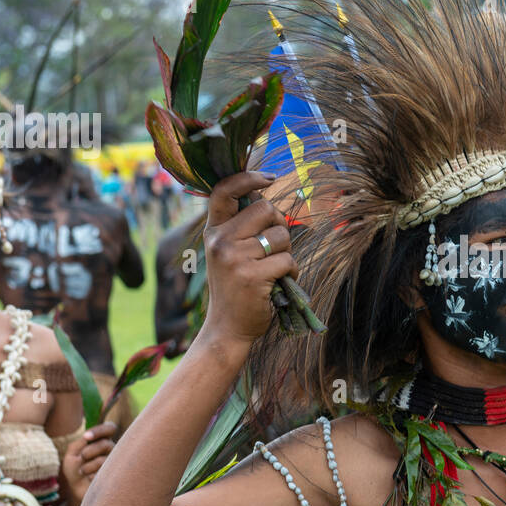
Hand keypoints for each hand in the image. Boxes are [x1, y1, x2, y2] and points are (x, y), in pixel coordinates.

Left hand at [60, 422, 116, 501]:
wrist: (78, 490)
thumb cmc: (75, 470)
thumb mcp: (72, 454)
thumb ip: (79, 443)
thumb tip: (88, 438)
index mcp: (102, 440)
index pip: (110, 428)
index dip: (100, 430)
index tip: (86, 437)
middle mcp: (112, 449)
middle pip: (106, 444)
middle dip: (90, 450)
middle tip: (82, 457)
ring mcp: (115, 462)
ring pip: (105, 458)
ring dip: (89, 465)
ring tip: (82, 471)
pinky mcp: (116, 474)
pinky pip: (106, 471)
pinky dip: (92, 475)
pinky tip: (90, 479)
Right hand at [198, 171, 295, 346]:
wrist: (227, 328)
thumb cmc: (235, 287)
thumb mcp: (228, 253)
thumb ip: (242, 228)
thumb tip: (270, 202)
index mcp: (214, 231)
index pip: (223, 190)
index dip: (247, 177)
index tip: (268, 178)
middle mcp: (220, 241)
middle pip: (266, 209)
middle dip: (280, 225)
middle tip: (276, 247)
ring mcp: (234, 258)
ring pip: (281, 236)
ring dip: (287, 252)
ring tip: (274, 270)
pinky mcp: (252, 276)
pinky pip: (288, 260)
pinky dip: (292, 272)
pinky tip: (280, 283)